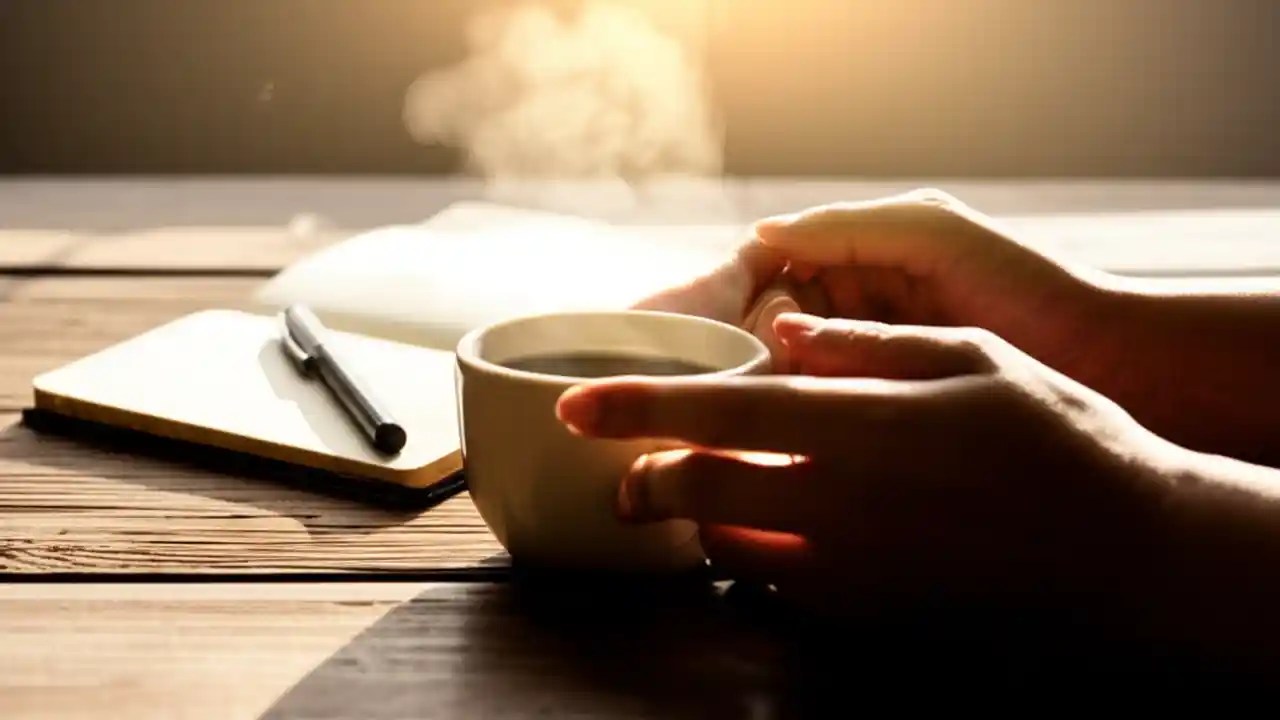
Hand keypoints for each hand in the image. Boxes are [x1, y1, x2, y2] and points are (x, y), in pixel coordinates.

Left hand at [555, 312, 1173, 618]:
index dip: (633, 408)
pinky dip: (753, 562)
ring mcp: (852, 568)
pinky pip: (781, 589)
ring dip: (698, 526)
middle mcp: (839, 500)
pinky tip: (768, 540)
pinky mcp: (871, 615)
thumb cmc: (1059, 439)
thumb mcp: (975, 360)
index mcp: (857, 423)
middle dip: (645, 481)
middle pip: (698, 493)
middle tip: (628, 476)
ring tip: (695, 505)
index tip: (573, 408)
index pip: (714, 410)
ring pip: (730, 549)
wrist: (1128, 555)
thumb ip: (869, 347)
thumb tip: (790, 335)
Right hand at [634, 188, 1117, 382]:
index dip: (715, 295)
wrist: (1110, 366)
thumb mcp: (935, 236)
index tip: (666, 330)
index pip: (763, 270)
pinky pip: (823, 416)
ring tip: (705, 422)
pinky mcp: (891, 414)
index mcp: (860, 259)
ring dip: (746, 395)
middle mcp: (857, 310)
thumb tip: (759, 233)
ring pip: (784, 377)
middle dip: (720, 352)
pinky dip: (791, 427)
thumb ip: (849, 228)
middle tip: (674, 390)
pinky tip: (762, 447)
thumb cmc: (1026, 287)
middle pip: (760, 327)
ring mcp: (872, 365)